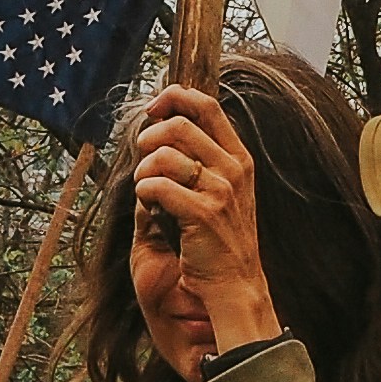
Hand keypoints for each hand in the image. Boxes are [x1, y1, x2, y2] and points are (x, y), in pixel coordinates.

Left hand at [129, 86, 274, 349]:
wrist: (234, 283)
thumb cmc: (219, 237)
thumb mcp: (223, 190)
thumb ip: (201, 158)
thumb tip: (160, 127)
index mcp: (238, 157)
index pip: (208, 106)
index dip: (175, 98)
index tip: (154, 108)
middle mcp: (233, 169)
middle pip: (179, 126)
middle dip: (150, 137)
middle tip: (142, 156)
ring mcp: (220, 191)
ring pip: (164, 156)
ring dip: (143, 170)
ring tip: (145, 188)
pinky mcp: (202, 214)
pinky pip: (156, 187)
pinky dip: (143, 193)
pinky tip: (149, 206)